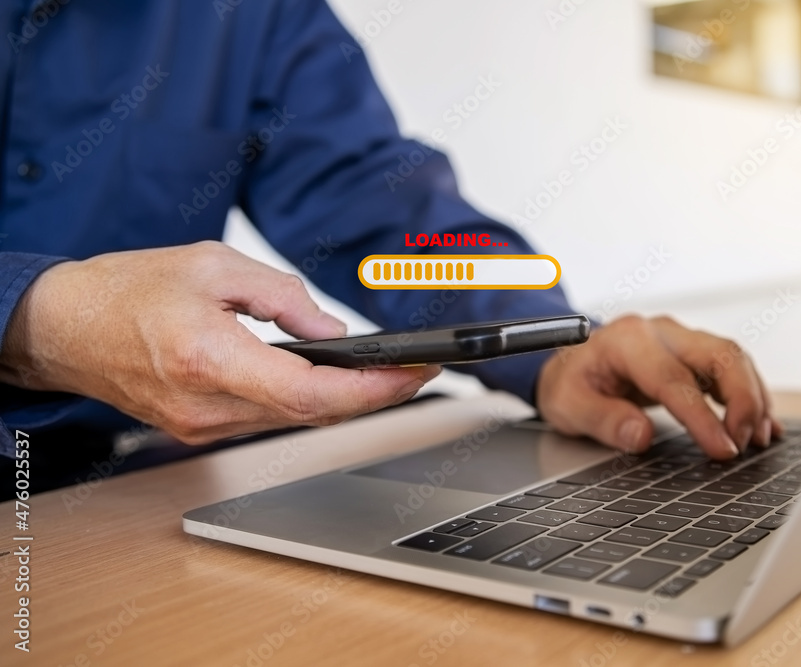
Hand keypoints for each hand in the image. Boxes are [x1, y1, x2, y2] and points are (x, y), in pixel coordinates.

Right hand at [0, 241, 438, 443]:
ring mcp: (203, 426)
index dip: (374, 390)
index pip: (311, 394)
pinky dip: (309, 402)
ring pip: (296, 420)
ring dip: (345, 401)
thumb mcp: (213, 265)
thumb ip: (283, 298)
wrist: (64, 328)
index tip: (416, 373)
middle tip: (420, 369)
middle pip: (313, 414)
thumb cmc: (127, 290)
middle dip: (375, 394)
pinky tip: (334, 383)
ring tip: (389, 373)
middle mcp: (208, 406)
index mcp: (210, 357)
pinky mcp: (201, 429)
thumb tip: (333, 334)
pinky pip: (270, 419)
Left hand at [536, 315, 781, 458]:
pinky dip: (753, 395)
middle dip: (743, 400)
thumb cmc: (570, 382)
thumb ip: (602, 419)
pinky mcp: (695, 354)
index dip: (702, 416)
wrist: (570, 364)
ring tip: (759, 439)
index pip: (674, 378)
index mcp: (628, 341)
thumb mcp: (568, 405)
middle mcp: (662, 332)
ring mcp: (682, 339)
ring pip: (734, 359)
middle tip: (746, 444)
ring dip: (753, 398)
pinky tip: (763, 424)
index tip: (723, 449)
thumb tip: (640, 435)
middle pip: (719, 355)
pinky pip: (733, 368)